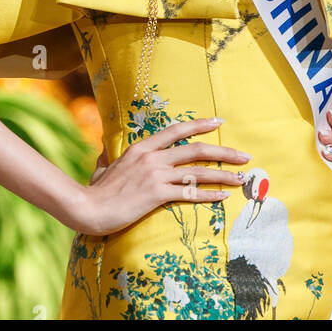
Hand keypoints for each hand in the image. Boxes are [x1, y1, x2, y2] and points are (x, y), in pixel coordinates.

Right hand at [72, 117, 251, 236]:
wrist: (88, 207)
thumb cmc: (95, 190)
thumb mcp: (103, 165)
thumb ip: (109, 155)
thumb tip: (105, 148)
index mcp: (142, 147)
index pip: (177, 131)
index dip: (200, 125)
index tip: (218, 123)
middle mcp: (152, 156)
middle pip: (196, 149)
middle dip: (224, 152)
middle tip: (244, 156)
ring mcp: (155, 175)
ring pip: (198, 172)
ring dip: (223, 175)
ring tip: (241, 178)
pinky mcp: (157, 194)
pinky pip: (189, 193)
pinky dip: (209, 194)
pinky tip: (223, 196)